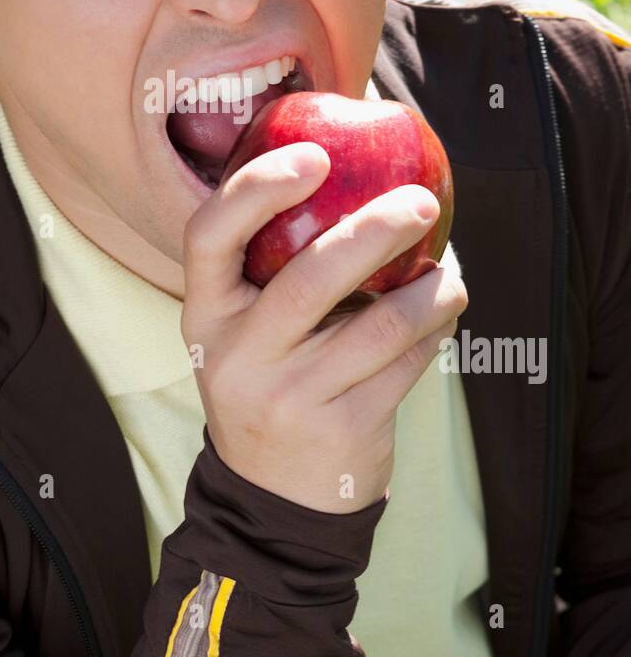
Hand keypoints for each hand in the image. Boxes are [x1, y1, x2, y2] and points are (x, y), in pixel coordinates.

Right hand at [181, 142, 468, 513]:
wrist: (273, 501)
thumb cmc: (269, 382)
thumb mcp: (242, 333)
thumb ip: (270, 267)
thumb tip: (348, 168)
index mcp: (205, 316)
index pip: (209, 236)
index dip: (256, 189)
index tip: (314, 155)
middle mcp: (237, 356)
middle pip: (308, 279)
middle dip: (374, 231)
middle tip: (422, 202)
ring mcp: (290, 398)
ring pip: (379, 326)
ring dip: (431, 291)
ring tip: (450, 273)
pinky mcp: (343, 430)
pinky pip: (406, 364)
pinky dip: (436, 330)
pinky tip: (445, 313)